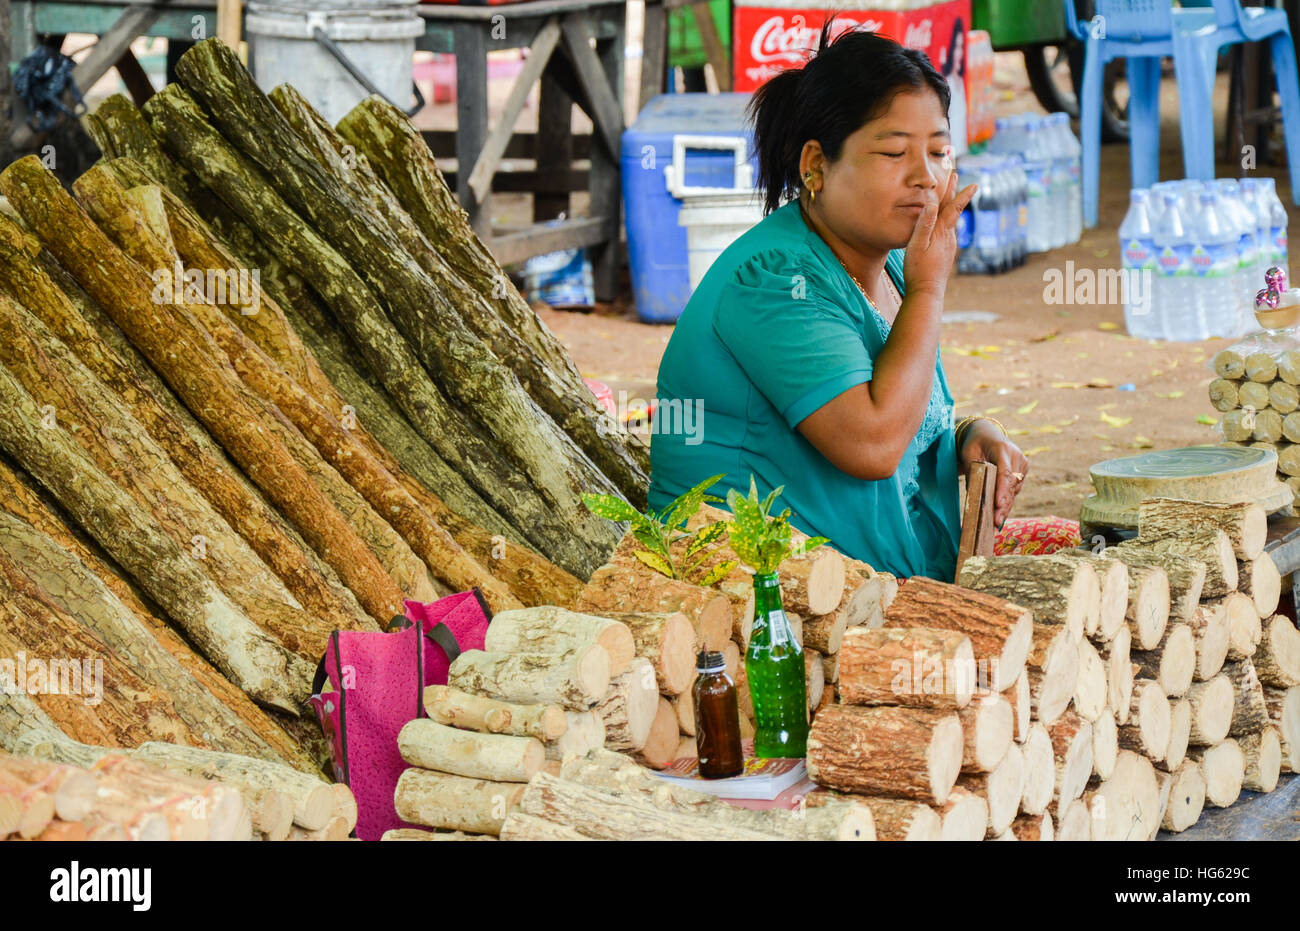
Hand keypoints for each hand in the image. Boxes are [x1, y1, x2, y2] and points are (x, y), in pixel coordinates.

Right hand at [902, 170, 977, 300]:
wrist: (927, 292)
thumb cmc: (918, 269)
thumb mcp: (916, 244)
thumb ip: (924, 223)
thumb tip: (931, 202)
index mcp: (942, 232)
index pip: (953, 207)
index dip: (961, 193)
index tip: (974, 183)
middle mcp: (949, 237)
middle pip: (952, 211)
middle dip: (955, 194)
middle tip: (958, 179)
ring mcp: (949, 247)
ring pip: (949, 223)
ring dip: (949, 208)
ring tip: (948, 199)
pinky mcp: (946, 255)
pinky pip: (946, 234)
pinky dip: (945, 223)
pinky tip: (941, 226)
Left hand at [959, 421, 1028, 528]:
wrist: (987, 434)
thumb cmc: (974, 443)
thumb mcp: (968, 453)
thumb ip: (973, 471)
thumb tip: (976, 494)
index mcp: (1003, 449)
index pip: (1004, 473)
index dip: (1002, 491)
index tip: (998, 505)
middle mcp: (1017, 457)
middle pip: (1011, 485)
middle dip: (1003, 505)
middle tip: (996, 523)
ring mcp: (1022, 465)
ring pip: (1014, 490)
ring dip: (1006, 507)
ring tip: (996, 523)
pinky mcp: (1023, 472)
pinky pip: (1014, 490)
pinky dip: (1007, 502)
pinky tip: (1000, 515)